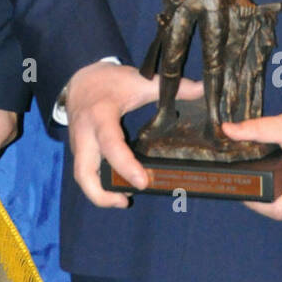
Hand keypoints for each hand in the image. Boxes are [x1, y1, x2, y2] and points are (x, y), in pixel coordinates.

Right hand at [67, 62, 202, 207]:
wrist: (80, 80)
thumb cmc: (110, 82)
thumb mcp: (139, 81)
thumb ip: (171, 88)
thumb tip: (202, 89)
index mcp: (101, 115)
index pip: (111, 144)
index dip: (125, 165)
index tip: (143, 182)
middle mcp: (85, 134)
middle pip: (84, 173)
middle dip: (101, 194)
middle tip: (126, 200)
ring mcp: (78, 145)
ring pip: (81, 177)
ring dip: (99, 194)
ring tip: (123, 199)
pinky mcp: (79, 152)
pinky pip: (85, 173)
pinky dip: (99, 185)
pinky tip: (117, 189)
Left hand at [222, 105, 281, 219]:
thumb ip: (257, 129)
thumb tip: (227, 130)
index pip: (277, 210)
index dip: (256, 203)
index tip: (242, 188)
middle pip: (281, 209)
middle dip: (263, 195)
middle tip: (249, 178)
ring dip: (276, 192)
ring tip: (264, 173)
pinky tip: (280, 174)